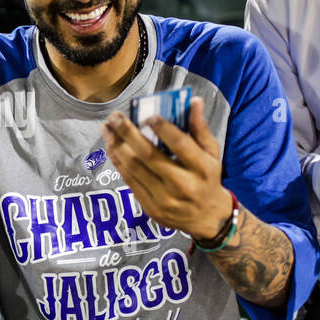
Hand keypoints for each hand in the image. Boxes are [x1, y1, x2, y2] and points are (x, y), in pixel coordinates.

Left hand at [100, 99, 231, 241]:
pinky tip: (112, 147)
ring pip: (135, 168)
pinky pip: (130, 181)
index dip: (163, 129)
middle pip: (150, 157)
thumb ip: (200, 127)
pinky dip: (118, 162)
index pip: (181, 145)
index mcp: (203, 169)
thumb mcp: (211, 153)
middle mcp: (183, 185)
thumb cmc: (207, 178)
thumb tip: (193, 100)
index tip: (148, 115)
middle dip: (128, 134)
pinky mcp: (151, 208)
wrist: (206, 218)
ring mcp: (165, 199)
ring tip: (107, 128)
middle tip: (115, 117)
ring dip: (117, 146)